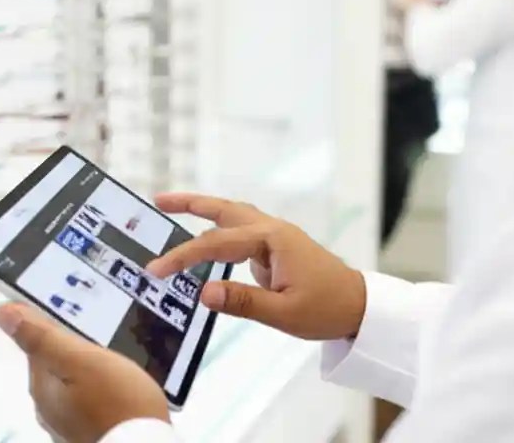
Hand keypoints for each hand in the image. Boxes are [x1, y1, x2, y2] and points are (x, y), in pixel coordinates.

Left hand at [0, 303, 169, 442]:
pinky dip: (100, 395)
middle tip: (105, 338)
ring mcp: (68, 429)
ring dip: (89, 374)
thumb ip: (43, 337)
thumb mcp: (80, 360)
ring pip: (73, 389)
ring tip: (116, 362)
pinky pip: (89, 406)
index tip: (84, 318)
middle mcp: (48, 411)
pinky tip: (119, 390)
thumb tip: (1, 312)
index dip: (58, 329)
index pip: (38, 347)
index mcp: (41, 388)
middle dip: (75, 353)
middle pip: (55, 370)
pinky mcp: (90, 437)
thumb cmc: (116, 401)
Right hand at [146, 194, 366, 340]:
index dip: (183, 257)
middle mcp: (272, 230)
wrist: (358, 305)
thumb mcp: (283, 312)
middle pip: (224, 210)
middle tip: (157, 200)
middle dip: (190, 204)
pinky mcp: (275, 248)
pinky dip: (218, 231)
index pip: (216, 244)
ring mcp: (274, 237)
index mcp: (273, 239)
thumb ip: (242, 301)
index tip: (155, 270)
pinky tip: (205, 241)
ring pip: (232, 216)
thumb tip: (203, 292)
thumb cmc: (326, 308)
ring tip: (172, 207)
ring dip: (203, 210)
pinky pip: (240, 233)